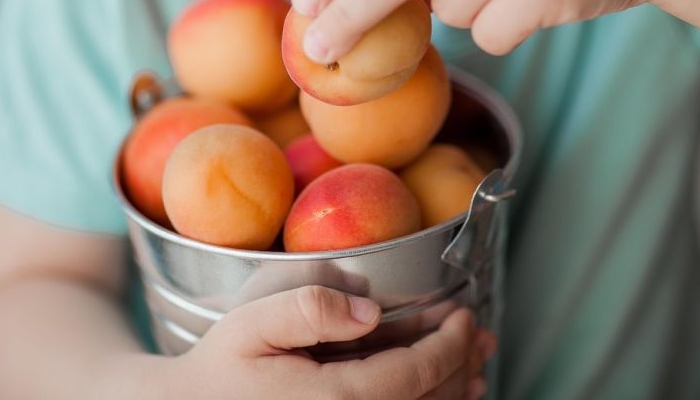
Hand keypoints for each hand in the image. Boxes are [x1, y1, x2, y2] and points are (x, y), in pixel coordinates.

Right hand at [154, 285, 494, 399]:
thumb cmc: (220, 369)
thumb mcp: (251, 325)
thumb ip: (307, 308)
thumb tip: (368, 310)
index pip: (417, 374)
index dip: (450, 343)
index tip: (463, 314)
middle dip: (462, 364)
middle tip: (478, 334)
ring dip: (456, 389)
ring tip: (475, 362)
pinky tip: (444, 391)